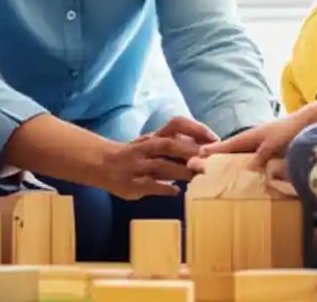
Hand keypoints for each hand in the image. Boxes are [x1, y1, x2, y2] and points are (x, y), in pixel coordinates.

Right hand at [99, 117, 214, 200]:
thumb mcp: (153, 144)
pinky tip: (176, 192)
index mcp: (154, 136)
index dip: (196, 129)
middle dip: (190, 153)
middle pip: (169, 144)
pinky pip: (150, 185)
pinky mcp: (131, 183)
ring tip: (195, 178)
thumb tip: (206, 150)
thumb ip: (175, 146)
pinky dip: (165, 189)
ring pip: (161, 165)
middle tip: (208, 162)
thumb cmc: (136, 155)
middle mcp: (146, 147)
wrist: (102, 163)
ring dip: (181, 172)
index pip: (177, 124)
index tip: (215, 140)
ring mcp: (137, 165)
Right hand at [198, 117, 303, 169]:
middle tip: (202, 168)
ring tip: (219, 175)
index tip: (199, 155)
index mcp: (249, 137)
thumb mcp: (273, 143)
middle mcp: (252, 142)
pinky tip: (245, 177)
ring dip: (231, 164)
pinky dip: (245, 167)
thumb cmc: (288, 131)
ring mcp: (260, 147)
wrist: (307, 125)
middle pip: (231, 151)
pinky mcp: (269, 153)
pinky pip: (253, 161)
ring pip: (241, 157)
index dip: (214, 150)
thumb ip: (261, 154)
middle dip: (218, 158)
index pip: (227, 145)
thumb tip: (247, 167)